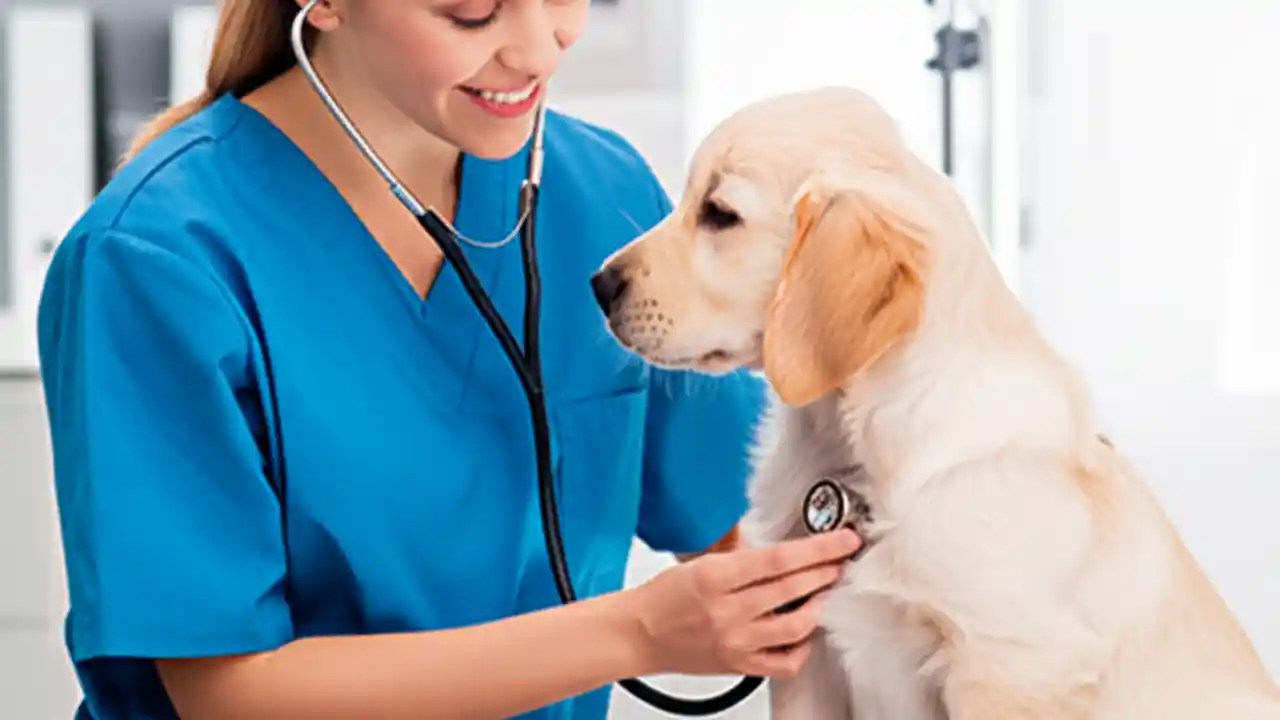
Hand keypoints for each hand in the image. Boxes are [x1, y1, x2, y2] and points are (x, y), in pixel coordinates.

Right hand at [625, 529, 861, 677]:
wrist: (639, 634)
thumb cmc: (663, 597)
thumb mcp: (699, 562)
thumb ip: (740, 555)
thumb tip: (783, 548)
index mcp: (715, 578)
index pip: (778, 559)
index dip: (817, 550)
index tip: (842, 541)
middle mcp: (727, 611)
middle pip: (792, 589)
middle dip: (825, 572)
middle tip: (841, 561)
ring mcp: (736, 642)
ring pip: (796, 626)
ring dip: (819, 605)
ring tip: (826, 591)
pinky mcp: (739, 665)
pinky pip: (784, 662)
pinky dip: (802, 646)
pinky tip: (805, 631)